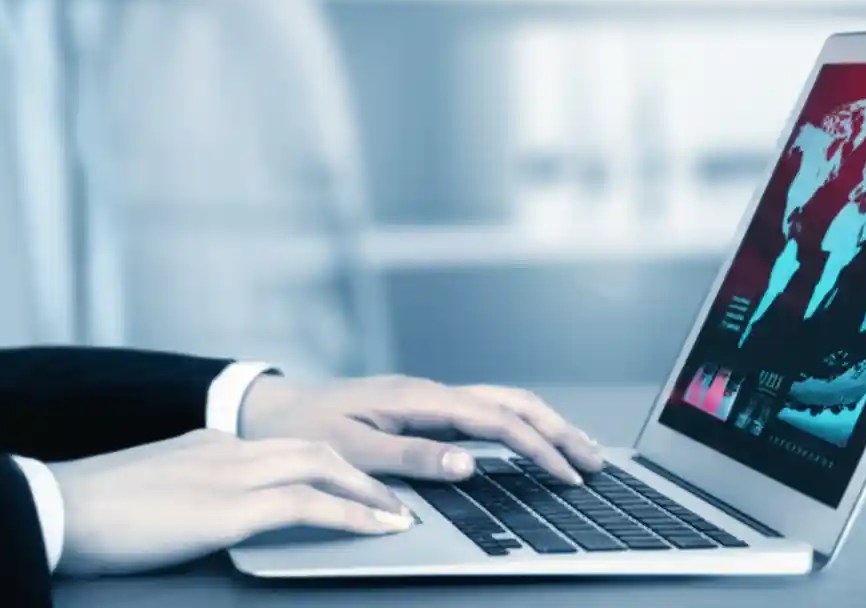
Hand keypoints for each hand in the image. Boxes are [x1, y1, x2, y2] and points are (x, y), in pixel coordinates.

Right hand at [48, 429, 413, 575]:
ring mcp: (230, 474)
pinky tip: (374, 529)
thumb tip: (204, 516)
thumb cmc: (89, 513)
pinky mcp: (229, 508)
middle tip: (391, 498)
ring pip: (322, 466)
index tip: (350, 481)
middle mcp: (226, 449)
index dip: (326, 463)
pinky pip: (307, 505)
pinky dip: (349, 514)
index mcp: (207, 445)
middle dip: (359, 471)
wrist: (54, 508)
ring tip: (397, 515)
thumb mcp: (151, 494)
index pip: (282, 446)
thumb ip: (187, 495)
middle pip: (314, 447)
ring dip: (367, 491)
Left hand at [239, 375, 603, 484]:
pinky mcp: (423, 407)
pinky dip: (519, 423)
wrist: (270, 409)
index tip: (568, 474)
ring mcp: (428, 397)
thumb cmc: (304, 429)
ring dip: (544, 423)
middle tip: (596, 462)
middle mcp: (430, 391)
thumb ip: (411, 457)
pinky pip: (484, 409)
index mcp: (418, 398)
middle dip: (558, 430)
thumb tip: (469, 463)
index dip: (537, 447)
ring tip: (579, 449)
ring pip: (502, 401)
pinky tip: (531, 439)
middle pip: (512, 402)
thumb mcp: (352, 450)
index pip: (496, 420)